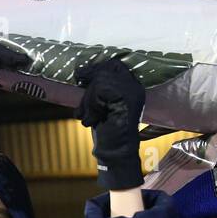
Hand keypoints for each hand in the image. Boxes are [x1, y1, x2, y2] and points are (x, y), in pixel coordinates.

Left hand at [74, 58, 145, 190]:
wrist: (116, 152)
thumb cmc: (106, 131)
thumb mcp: (101, 104)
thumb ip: (98, 88)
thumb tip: (81, 71)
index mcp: (133, 87)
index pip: (115, 65)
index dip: (97, 68)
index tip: (81, 76)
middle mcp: (135, 88)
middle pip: (106, 70)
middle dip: (89, 84)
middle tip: (81, 98)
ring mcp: (132, 93)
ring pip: (101, 81)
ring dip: (88, 101)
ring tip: (87, 117)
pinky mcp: (126, 100)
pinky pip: (100, 91)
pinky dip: (90, 106)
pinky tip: (91, 120)